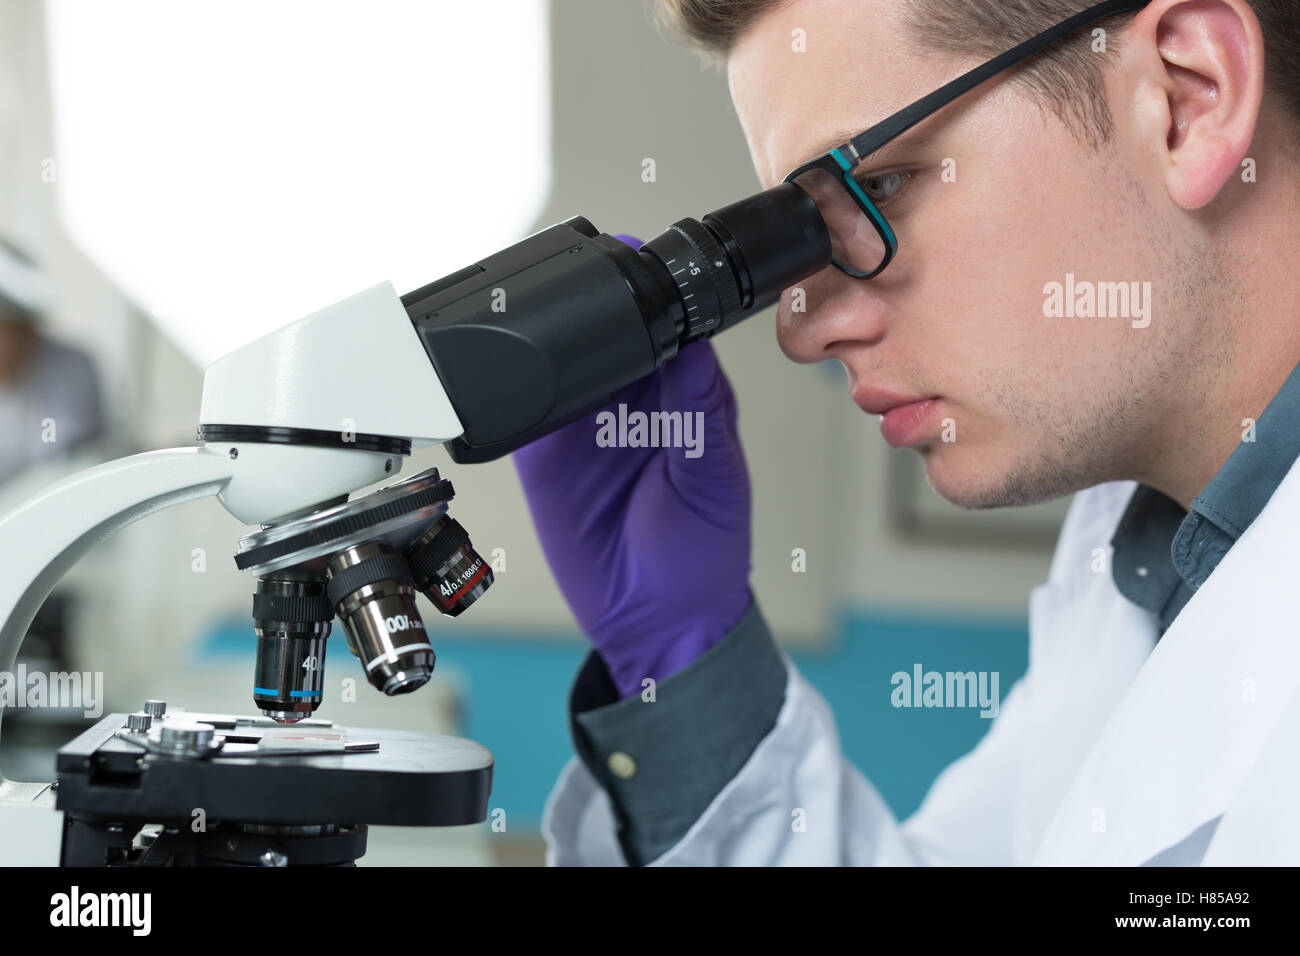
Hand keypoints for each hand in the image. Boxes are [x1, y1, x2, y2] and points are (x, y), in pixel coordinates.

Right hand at [512, 236, 752, 697]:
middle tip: (564, 276)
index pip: (666, 327)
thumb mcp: (715, 481)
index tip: (630, 259)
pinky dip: (509, 392)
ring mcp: (583, 427)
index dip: (649, 294)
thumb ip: (699, 415)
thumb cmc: (704, 556)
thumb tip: (693, 347)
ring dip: (542, 339)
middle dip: (586, 304)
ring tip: (525, 315)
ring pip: (557, 361)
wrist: (657, 623)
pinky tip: (505, 374)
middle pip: (605, 332)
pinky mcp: (543, 456)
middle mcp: (632, 403)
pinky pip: (520, 412)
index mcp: (683, 397)